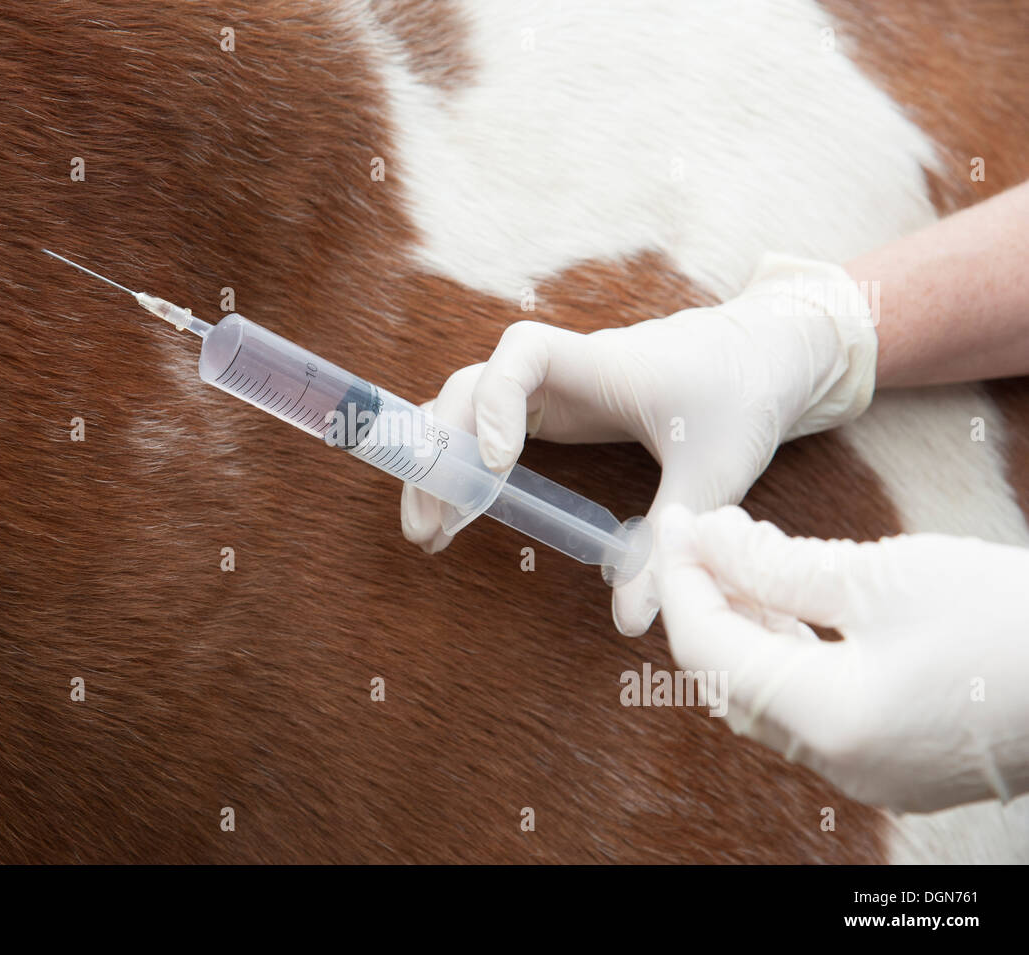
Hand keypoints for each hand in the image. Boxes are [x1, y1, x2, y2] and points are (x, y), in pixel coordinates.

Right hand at [400, 254, 876, 634]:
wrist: (757, 358)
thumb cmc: (739, 395)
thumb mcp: (715, 470)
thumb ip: (667, 539)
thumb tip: (630, 620)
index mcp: (597, 362)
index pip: (523, 354)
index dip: (497, 402)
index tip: (497, 463)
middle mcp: (559, 371)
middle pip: (470, 387)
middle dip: (440, 452)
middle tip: (429, 524)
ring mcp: (547, 391)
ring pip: (464, 409)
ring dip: (438, 462)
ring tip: (426, 531)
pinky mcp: (547, 413)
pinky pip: (483, 429)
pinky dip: (460, 467)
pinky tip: (452, 518)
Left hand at [655, 504, 1028, 812]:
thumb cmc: (1012, 620)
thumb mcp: (884, 576)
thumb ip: (778, 566)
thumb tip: (707, 541)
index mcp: (828, 718)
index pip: (707, 649)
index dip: (682, 580)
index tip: (675, 523)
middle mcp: (838, 761)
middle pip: (729, 679)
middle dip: (706, 602)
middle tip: (700, 537)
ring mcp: (868, 771)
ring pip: (768, 697)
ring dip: (744, 626)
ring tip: (739, 556)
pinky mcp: (894, 763)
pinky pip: (811, 709)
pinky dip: (788, 654)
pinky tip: (786, 601)